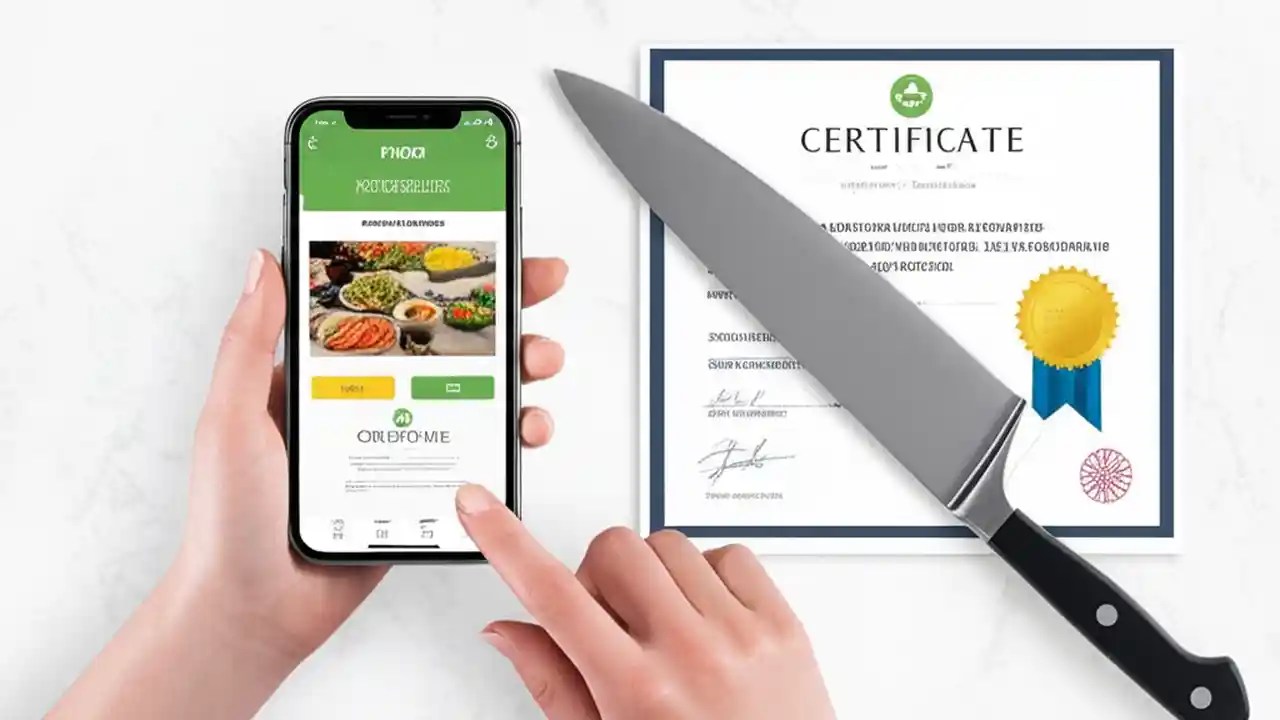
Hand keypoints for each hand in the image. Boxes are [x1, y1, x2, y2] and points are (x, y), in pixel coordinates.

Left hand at [176, 250, 568, 662]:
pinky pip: (480, 453)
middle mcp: (371, 400)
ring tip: (540, 363)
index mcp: (324, 373)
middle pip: (450, 341)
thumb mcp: (231, 418)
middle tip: (540, 285)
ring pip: (478, 393)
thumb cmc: (229, 520)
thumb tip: (265, 261)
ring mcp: (403, 443)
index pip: (392, 305)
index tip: (483, 243)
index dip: (438, 271)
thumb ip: (249, 342)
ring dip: (521, 369)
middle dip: (505, 308)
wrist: (256, 611)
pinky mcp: (426, 488)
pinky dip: (513, 438)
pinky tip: (523, 432)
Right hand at [456, 485, 835, 719]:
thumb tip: (506, 630)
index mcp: (636, 692)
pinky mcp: (783, 624)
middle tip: (612, 625)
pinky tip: (706, 619)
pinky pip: (729, 553)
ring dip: (653, 576)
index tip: (478, 506)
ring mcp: (742, 635)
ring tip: (666, 631)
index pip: (553, 596)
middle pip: (612, 551)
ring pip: (668, 543)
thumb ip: (555, 683)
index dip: (506, 542)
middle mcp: (691, 655)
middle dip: (598, 578)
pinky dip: (707, 575)